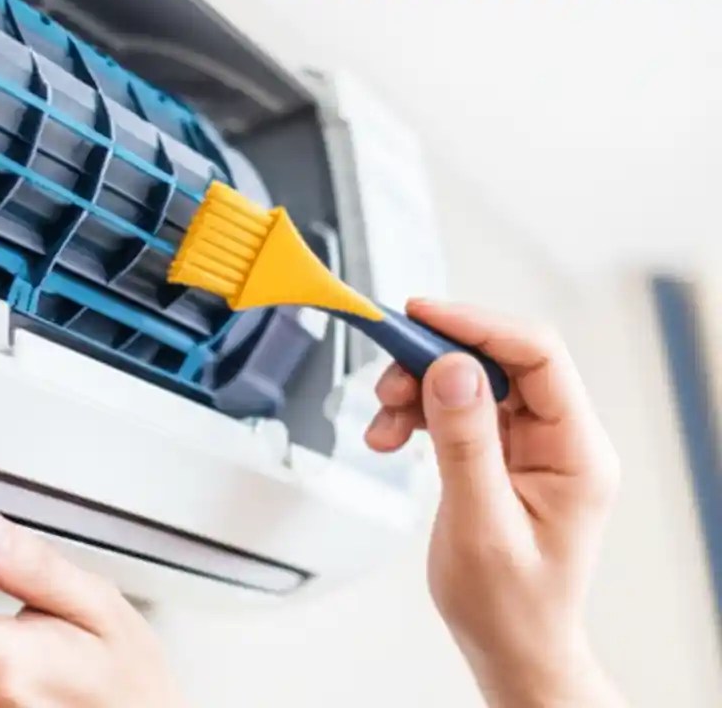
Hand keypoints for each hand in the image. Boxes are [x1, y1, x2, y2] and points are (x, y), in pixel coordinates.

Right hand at [366, 299, 624, 706]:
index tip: (421, 316)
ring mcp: (531, 445)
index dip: (477, 326)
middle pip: (499, 361)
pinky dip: (418, 413)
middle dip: (434, 360)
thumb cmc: (509, 604)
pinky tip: (392, 435)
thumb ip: (466, 444)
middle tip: (386, 378)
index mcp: (578, 452)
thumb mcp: (480, 525)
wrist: (510, 645)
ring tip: (383, 419)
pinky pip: (457, 409)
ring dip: (419, 389)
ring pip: (471, 381)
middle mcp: (560, 439)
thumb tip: (454, 371)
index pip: (537, 356)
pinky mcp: (501, 453)